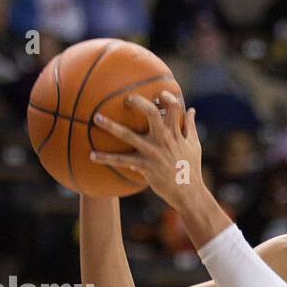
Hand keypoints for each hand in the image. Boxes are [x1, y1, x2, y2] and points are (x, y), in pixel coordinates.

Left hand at [90, 91, 201, 210]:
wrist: (189, 193)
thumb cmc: (192, 168)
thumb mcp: (194, 146)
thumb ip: (190, 126)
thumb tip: (191, 110)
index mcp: (176, 133)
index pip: (174, 107)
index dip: (167, 97)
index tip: (159, 93)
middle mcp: (164, 139)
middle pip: (151, 113)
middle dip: (138, 102)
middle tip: (126, 98)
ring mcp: (153, 152)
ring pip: (128, 135)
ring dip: (111, 126)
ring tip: (96, 118)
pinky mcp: (145, 166)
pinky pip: (121, 160)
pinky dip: (106, 158)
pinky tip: (92, 155)